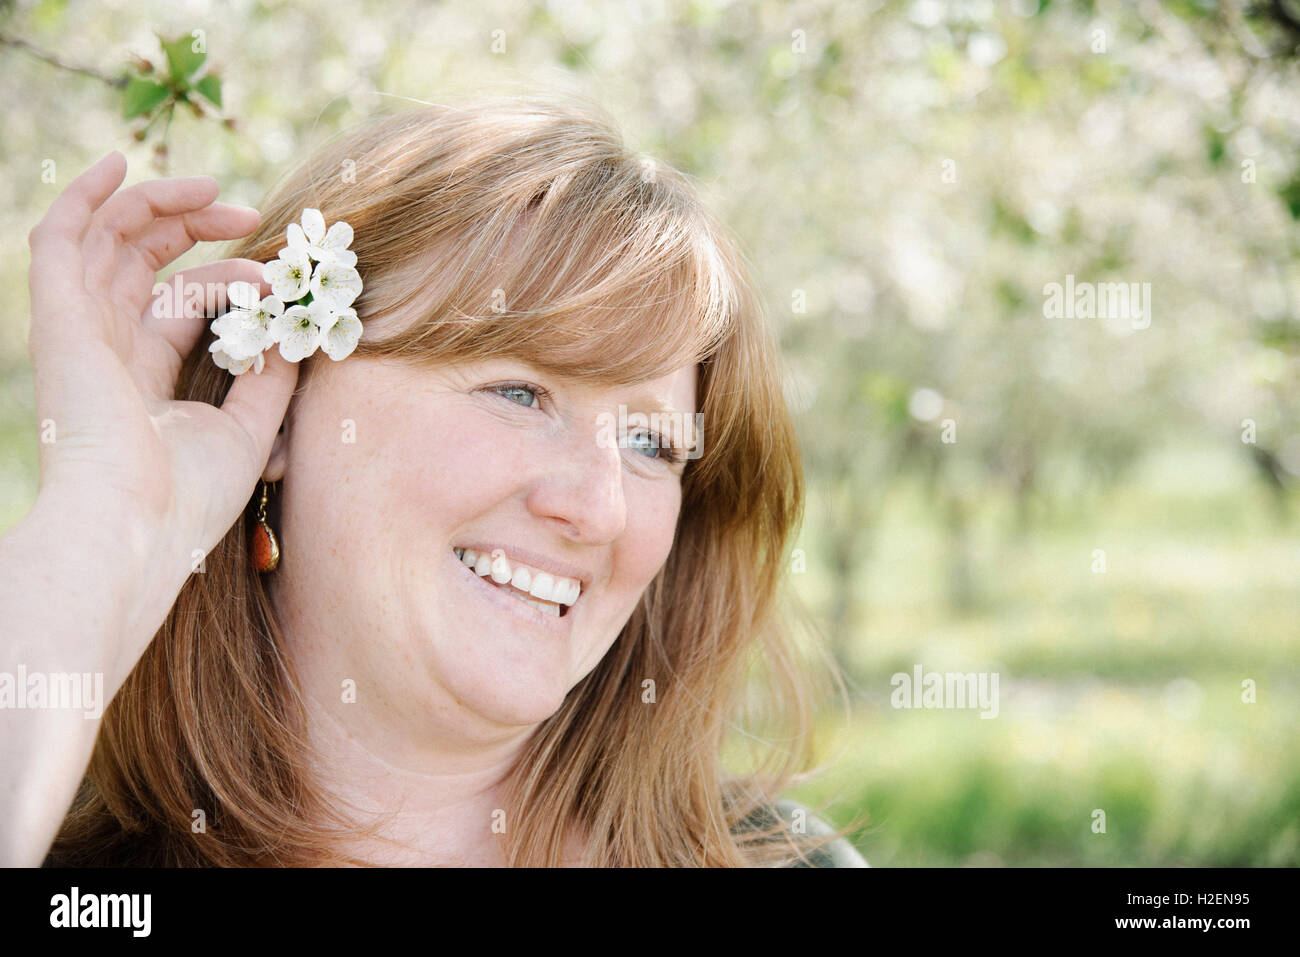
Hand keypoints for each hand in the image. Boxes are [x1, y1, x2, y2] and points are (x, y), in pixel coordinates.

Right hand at [25, 150, 296, 637]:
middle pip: (142, 265)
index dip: (225, 276)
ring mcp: (80, 332)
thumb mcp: (248, 431)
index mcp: (144, 379)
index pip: (179, 304)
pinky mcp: (59, 318)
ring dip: (158, 207)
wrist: (136, 524)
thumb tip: (293, 330)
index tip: (278, 274)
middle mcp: (106, 350)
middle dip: (195, 232)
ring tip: (213, 191)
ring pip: (108, 243)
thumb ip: (270, 380)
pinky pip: (60, 241)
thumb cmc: (188, 498)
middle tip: (250, 216)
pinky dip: (84, 198)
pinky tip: (118, 164)